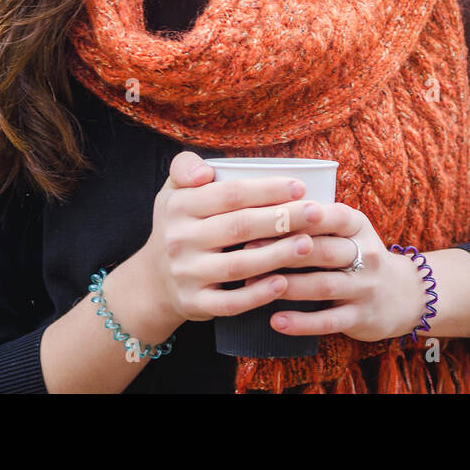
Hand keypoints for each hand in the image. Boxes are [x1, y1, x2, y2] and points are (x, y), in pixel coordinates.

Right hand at [136, 151, 333, 325]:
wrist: (152, 280)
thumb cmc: (178, 226)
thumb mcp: (173, 191)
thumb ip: (185, 167)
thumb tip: (206, 170)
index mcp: (179, 206)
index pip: (229, 194)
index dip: (267, 190)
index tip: (300, 187)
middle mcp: (179, 240)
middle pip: (239, 227)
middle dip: (282, 218)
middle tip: (317, 213)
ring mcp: (186, 274)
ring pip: (238, 265)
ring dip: (277, 255)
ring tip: (308, 244)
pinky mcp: (194, 303)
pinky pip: (230, 302)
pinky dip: (258, 294)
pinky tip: (283, 282)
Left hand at [240, 201, 428, 343]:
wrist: (407, 295)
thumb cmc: (359, 257)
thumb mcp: (349, 231)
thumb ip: (314, 220)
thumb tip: (260, 206)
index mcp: (358, 226)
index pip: (329, 215)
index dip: (296, 215)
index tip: (260, 215)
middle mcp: (365, 254)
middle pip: (322, 249)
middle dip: (282, 249)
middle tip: (245, 251)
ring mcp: (365, 288)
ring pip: (323, 284)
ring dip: (286, 285)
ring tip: (252, 284)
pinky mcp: (361, 317)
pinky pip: (328, 320)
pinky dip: (301, 322)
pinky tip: (276, 321)